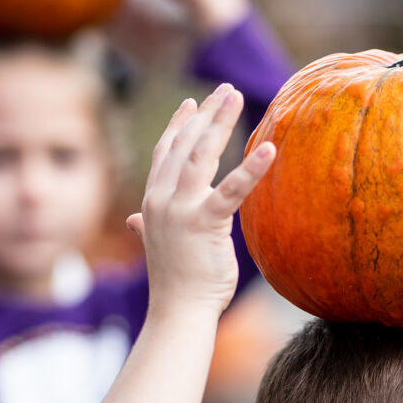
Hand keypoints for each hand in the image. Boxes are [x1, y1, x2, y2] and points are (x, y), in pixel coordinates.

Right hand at [127, 85, 274, 316]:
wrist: (178, 311)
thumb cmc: (175, 283)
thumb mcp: (157, 245)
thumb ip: (144, 227)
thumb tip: (133, 221)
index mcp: (152, 202)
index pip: (164, 153)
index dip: (178, 126)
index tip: (191, 103)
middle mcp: (161, 200)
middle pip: (183, 145)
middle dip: (204, 115)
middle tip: (223, 91)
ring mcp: (179, 210)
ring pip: (200, 155)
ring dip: (217, 123)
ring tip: (234, 98)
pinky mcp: (203, 223)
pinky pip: (230, 190)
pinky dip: (250, 168)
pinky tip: (269, 150)